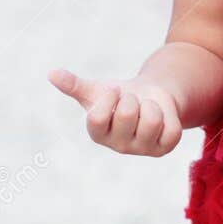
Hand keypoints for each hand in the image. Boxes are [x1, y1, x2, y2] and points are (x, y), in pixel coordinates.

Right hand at [47, 68, 182, 155]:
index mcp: (98, 134)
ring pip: (151, 120)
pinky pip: (171, 129)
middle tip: (132, 101)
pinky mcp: (165, 147)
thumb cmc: (119, 96)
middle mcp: (119, 145)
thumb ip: (74, 85)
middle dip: (131, 98)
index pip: (97, 118)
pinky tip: (161, 116)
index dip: (108, 97)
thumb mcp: (96, 90)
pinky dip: (168, 114)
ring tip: (146, 108)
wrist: (149, 96)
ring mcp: (143, 149)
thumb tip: (51, 73)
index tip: (114, 90)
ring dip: (151, 105)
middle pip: (126, 114)